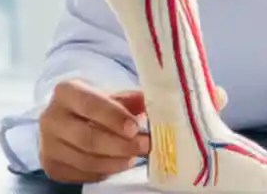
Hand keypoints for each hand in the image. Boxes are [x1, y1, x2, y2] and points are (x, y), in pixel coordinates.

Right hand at [37, 79, 227, 183]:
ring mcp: (48, 144)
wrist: (73, 119)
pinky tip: (119, 163)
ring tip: (134, 156)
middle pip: (88, 138)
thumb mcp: (129, 96)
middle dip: (122, 146)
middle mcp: (51, 116)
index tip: (136, 127)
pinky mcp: (52, 166)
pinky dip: (105, 172)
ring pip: (87, 160)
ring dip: (117, 161)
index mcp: (68, 90)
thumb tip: (218, 95)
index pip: (89, 102)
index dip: (112, 115)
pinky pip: (84, 175)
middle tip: (146, 148)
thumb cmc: (109, 106)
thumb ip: (166, 94)